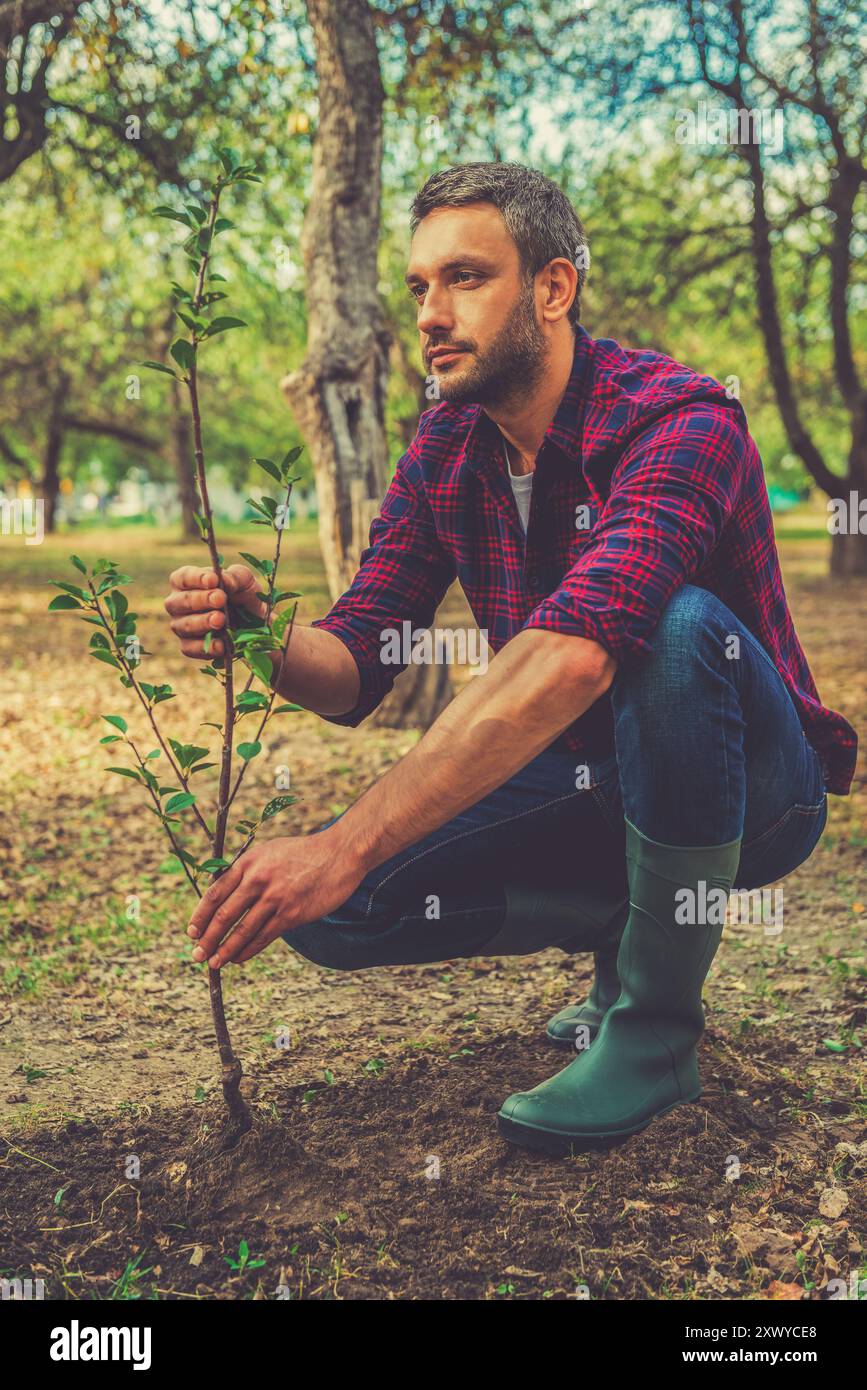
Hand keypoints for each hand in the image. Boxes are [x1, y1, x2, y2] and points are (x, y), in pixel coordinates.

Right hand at [164, 563, 265, 659]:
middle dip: (201, 600)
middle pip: (181, 602)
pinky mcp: (189, 646)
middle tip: (220, 599)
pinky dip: (206, 647)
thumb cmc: (242, 595)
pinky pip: (191, 648)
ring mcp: (181, 626)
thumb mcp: (244, 581)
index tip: (214, 580)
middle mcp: (178, 604)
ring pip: (185, 626)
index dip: (196, 578)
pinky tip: (221, 645)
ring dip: (203, 623)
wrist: (255, 623)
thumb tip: (222, 580)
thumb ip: (234, 577)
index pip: (182, 578)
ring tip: (220, 620)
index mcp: (186, 582)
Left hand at [187, 830, 362, 967]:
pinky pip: (263, 937)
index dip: (200, 916)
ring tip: (214, 963)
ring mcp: (275, 898)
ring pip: (242, 931)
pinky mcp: (291, 914)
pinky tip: (238, 959)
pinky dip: (247, 950)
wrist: (338, 854)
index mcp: (248, 863)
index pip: (215, 893)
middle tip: (197, 955)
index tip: (192, 932)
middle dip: (207, 939)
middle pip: (224, 915)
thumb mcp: (268, 852)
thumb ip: (246, 871)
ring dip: (224, 950)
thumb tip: (223, 896)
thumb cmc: (302, 853)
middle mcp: (258, 879)